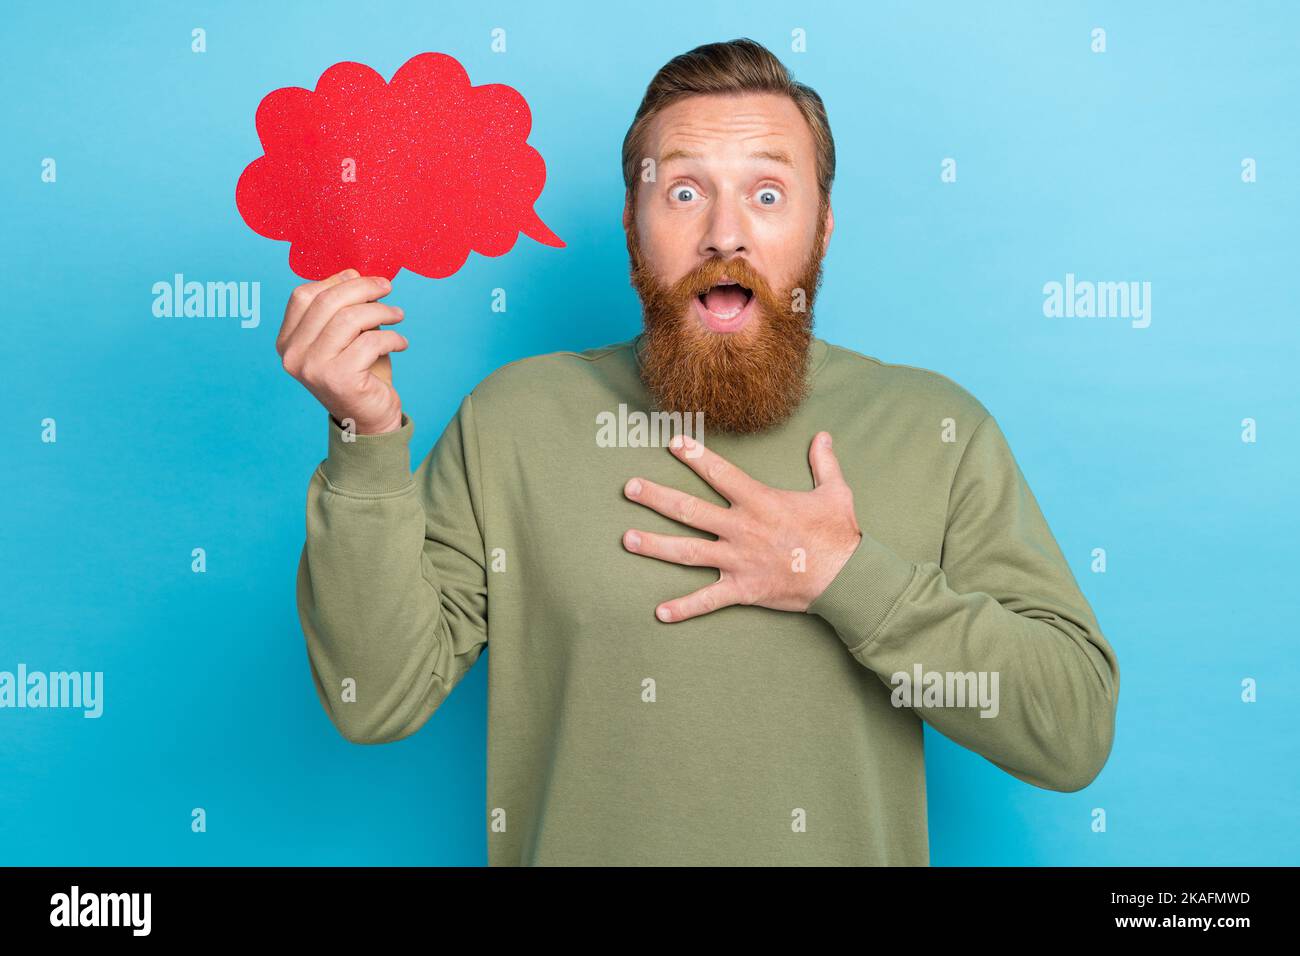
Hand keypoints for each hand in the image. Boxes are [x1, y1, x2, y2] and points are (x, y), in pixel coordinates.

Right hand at [276, 269, 408, 434]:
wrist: (369, 419)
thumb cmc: (358, 372)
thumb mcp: (345, 336)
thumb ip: (343, 308)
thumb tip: (354, 273)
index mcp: (287, 342)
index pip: (304, 295)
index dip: (336, 280)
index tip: (362, 275)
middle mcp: (293, 355)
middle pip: (328, 302)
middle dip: (363, 288)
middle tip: (387, 288)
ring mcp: (313, 368)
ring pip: (350, 319)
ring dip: (381, 311)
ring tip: (398, 315)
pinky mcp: (339, 379)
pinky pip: (370, 341)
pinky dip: (393, 338)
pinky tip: (402, 343)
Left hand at [622, 431, 862, 621]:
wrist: (847, 579)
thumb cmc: (839, 535)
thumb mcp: (835, 492)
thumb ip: (824, 463)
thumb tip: (824, 436)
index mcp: (760, 502)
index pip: (720, 474)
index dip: (696, 456)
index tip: (672, 443)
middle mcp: (741, 529)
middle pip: (690, 510)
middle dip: (657, 498)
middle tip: (629, 488)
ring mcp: (738, 560)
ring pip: (687, 552)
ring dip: (655, 546)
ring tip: (627, 539)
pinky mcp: (742, 589)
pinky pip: (707, 600)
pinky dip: (684, 608)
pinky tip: (659, 613)